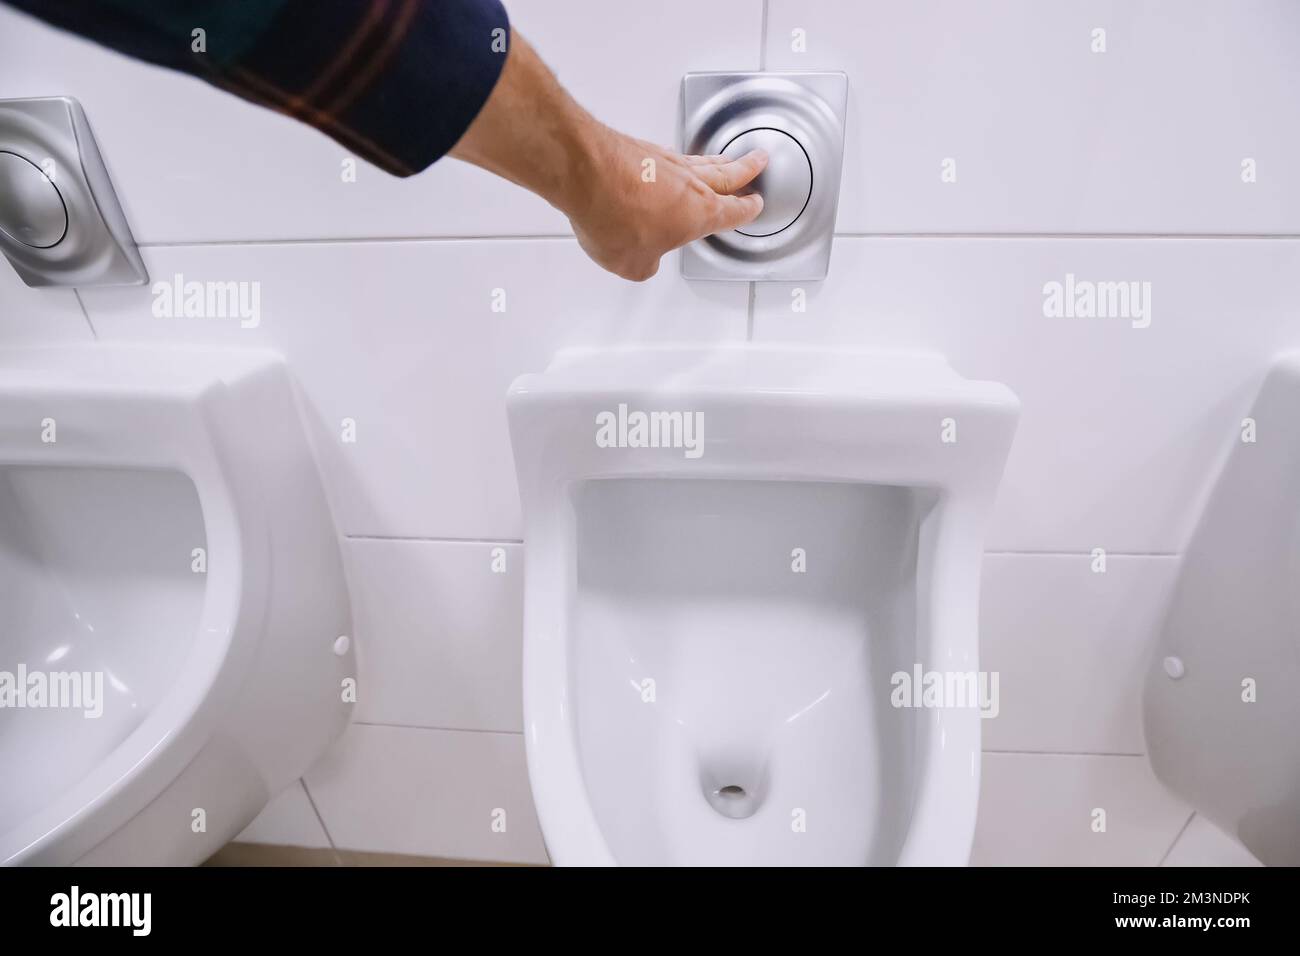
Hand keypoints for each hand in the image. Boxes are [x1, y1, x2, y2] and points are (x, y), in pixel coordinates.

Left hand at [568, 135, 765, 280]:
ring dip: (716, 161)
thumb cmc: (614, 214)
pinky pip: (667, 156)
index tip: (756, 204)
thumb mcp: (632, 263)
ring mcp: (665, 162)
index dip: (747, 209)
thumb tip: (645, 262)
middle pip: (726, 173)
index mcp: (700, 213)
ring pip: (700, 161)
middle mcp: (688, 183)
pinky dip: (677, 161)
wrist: (583, 172)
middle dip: (745, 169)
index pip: (734, 211)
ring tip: (724, 160)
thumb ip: (646, 264)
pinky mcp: (641, 150)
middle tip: (758, 161)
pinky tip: (671, 164)